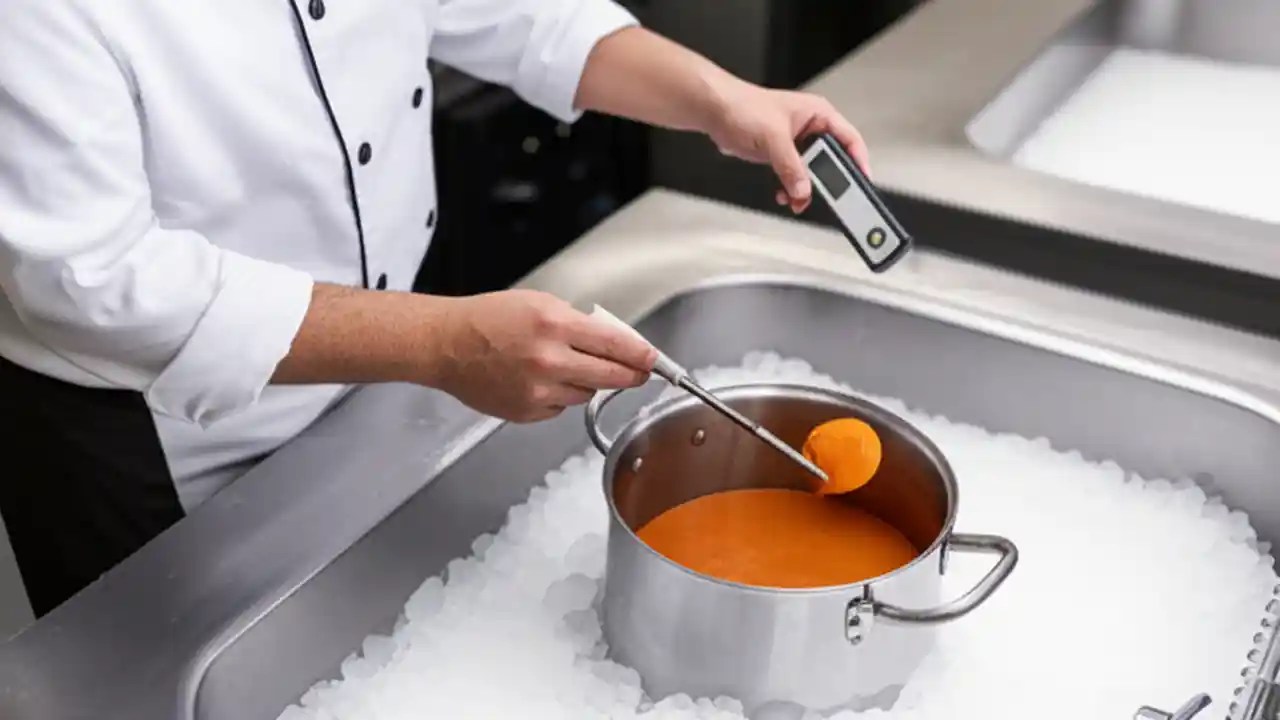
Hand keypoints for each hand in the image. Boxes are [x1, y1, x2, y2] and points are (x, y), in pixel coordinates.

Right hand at [436, 290, 656, 422]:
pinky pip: (561, 407)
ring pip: (587, 393)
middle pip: (611, 376)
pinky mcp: (527, 411)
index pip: (614, 344)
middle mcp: (550, 360)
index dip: (641, 354)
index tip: (654, 360)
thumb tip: (611, 342)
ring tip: (567, 366)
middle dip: (631, 375)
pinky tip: (541, 380)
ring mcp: (538, 390)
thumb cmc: (488, 320)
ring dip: (588, 382)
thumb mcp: (539, 303)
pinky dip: (560, 396)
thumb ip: (577, 322)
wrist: (446, 345)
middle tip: (638, 373)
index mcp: (555, 325)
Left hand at [706, 80, 870, 213]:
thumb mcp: (773, 137)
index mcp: (818, 114)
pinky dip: (791, 188)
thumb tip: (803, 188)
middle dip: (826, 182)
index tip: (861, 181)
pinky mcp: (781, 154)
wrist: (714, 110)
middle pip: (831, 160)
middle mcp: (811, 128)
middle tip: (825, 197)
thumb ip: (790, 166)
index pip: (849, 139)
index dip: (858, 161)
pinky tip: (784, 195)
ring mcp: (796, 143)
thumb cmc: (742, 106)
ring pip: (811, 172)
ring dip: (805, 189)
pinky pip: (794, 176)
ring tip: (798, 199)